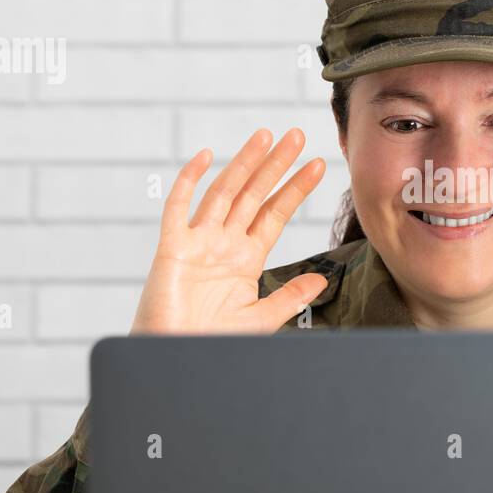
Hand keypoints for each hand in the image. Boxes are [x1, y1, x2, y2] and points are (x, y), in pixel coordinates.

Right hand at [130, 128, 328, 333]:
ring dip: (244, 164)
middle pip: (253, 195)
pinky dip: (189, 180)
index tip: (317, 165)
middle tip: (296, 135)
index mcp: (245, 258)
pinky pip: (178, 208)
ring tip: (265, 136)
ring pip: (224, 193)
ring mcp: (197, 242)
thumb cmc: (210, 339)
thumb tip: (321, 280)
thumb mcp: (261, 318)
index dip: (295, 189)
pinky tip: (205, 157)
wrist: (174, 356)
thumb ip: (289, 296)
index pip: (275, 214)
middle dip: (275, 165)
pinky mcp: (171, 247)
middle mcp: (223, 243)